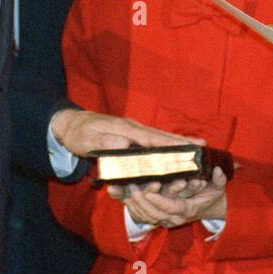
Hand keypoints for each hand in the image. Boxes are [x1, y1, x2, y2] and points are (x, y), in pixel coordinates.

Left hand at [50, 108, 199, 158]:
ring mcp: (132, 131)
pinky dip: (164, 144)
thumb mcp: (88, 141)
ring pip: (158, 138)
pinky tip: (173, 149)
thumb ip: (106, 143)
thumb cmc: (79, 134)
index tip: (190, 147)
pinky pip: (151, 141)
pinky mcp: (130, 135)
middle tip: (202, 145)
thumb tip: (126, 144)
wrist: (70, 124)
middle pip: (161, 137)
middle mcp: (133, 129)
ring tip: (195, 147)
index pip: (152, 139)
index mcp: (126, 131)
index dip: (171, 144)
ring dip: (176, 143)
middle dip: (181, 142)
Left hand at [110, 169, 228, 227]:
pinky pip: (146, 217)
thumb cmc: (213, 195)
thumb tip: (218, 171)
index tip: (150, 193)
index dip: (160, 201)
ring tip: (127, 190)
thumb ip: (219, 179)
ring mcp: (168, 220)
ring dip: (137, 205)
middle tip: (132, 188)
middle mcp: (176, 218)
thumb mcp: (218, 187)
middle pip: (156, 214)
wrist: (212, 209)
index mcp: (188, 210)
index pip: (172, 208)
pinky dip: (136, 208)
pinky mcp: (162, 218)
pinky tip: (127, 197)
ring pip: (148, 217)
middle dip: (143, 202)